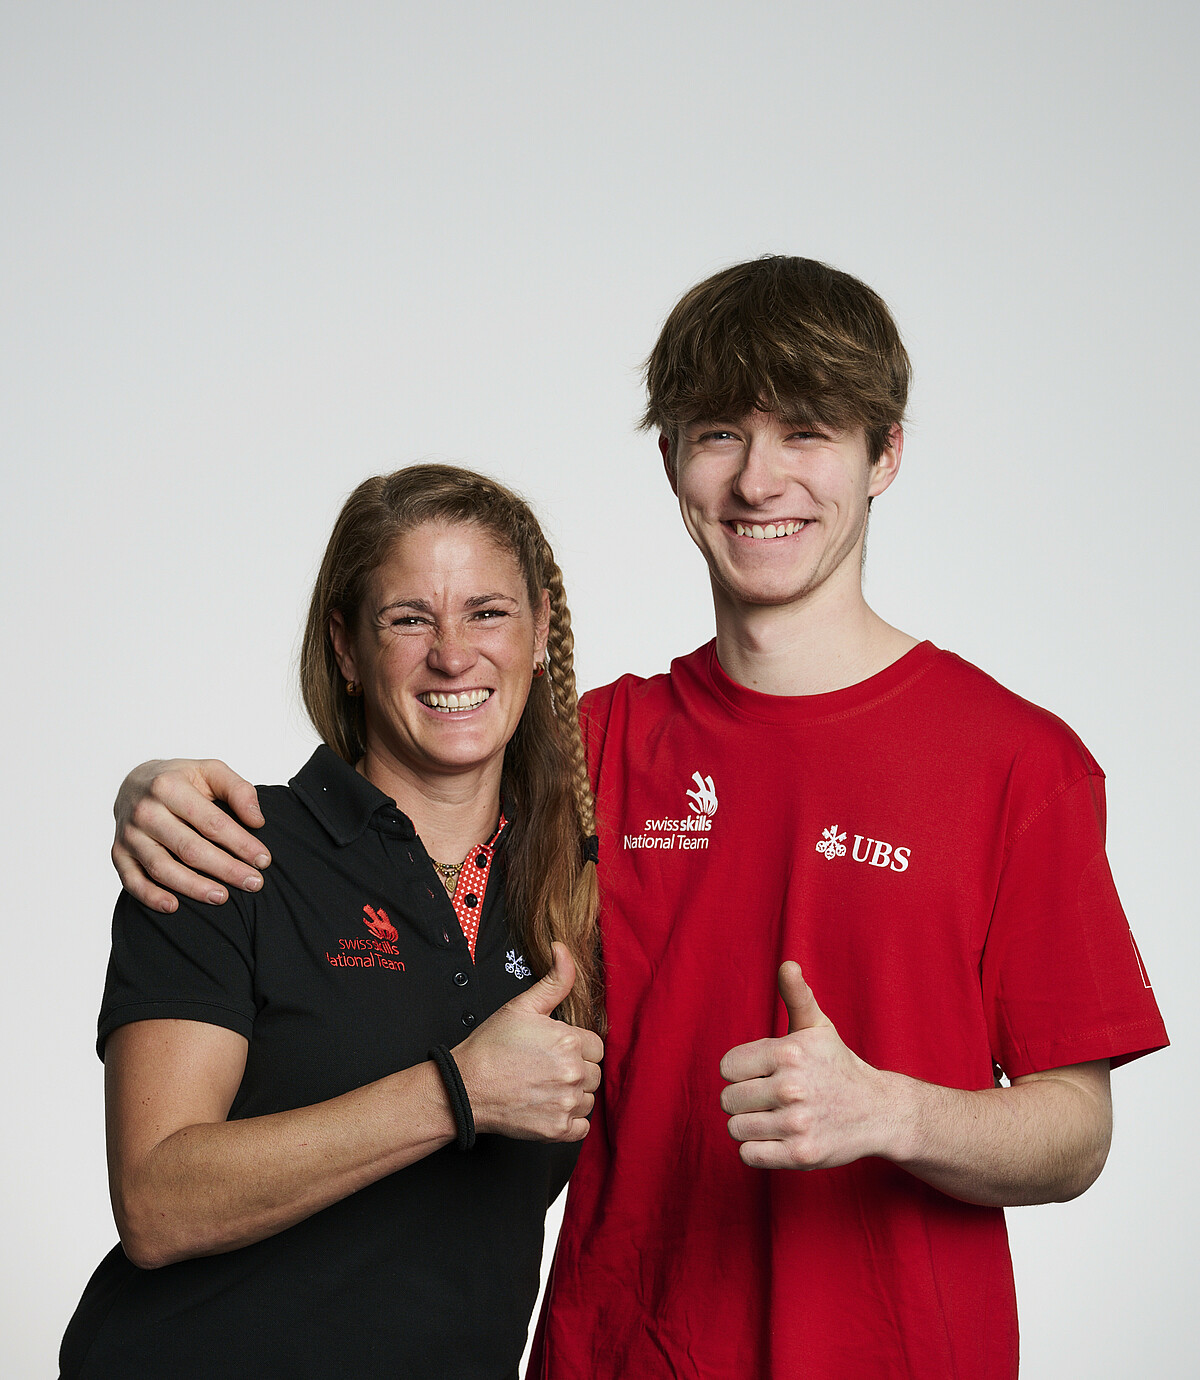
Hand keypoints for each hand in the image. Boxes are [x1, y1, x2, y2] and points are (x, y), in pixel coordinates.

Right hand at [113, 758, 269, 911]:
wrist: (135, 782)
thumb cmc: (181, 780)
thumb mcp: (211, 770)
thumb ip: (238, 790)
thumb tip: (256, 821)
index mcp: (170, 787)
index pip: (212, 822)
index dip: (241, 844)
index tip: (263, 860)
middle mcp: (146, 811)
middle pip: (190, 848)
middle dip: (226, 869)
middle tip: (254, 883)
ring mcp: (129, 835)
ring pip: (162, 868)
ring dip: (194, 887)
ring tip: (223, 897)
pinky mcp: (118, 853)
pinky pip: (132, 881)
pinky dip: (151, 896)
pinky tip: (174, 907)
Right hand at [453, 943, 603, 1142]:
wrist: (466, 1087)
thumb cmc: (491, 1047)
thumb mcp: (521, 1006)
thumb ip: (553, 980)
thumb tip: (562, 949)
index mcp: (569, 1041)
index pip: (595, 1046)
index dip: (575, 1047)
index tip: (554, 1051)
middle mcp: (573, 1073)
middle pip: (594, 1073)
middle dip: (576, 1070)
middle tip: (546, 1068)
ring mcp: (566, 1103)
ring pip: (589, 1099)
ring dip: (573, 1095)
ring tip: (544, 1087)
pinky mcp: (557, 1130)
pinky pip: (582, 1127)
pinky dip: (570, 1121)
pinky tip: (548, 1107)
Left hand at [719, 961, 896, 1169]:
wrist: (878, 1111)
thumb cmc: (836, 1064)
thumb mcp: (817, 1026)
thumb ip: (796, 994)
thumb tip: (787, 964)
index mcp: (789, 1052)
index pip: (726, 1068)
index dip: (740, 1071)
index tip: (763, 1072)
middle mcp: (791, 1088)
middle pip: (728, 1100)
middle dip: (744, 1099)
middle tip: (770, 1097)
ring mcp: (796, 1124)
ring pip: (735, 1128)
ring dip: (750, 1124)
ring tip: (775, 1117)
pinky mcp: (800, 1155)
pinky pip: (749, 1155)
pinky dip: (758, 1148)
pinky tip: (778, 1137)